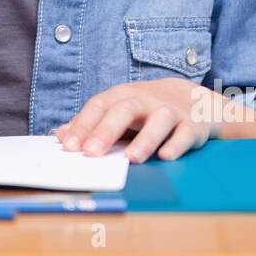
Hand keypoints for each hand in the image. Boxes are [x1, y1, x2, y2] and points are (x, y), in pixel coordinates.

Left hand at [52, 78, 221, 162]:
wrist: (194, 100)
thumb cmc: (147, 110)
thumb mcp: (119, 110)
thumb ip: (91, 124)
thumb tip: (61, 136)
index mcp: (123, 97)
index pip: (99, 106)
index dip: (83, 125)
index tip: (69, 147)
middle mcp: (145, 101)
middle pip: (124, 110)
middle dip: (106, 131)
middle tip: (91, 154)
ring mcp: (170, 111)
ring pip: (158, 121)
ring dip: (145, 139)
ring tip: (131, 159)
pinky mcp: (193, 125)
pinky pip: (185, 134)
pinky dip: (177, 145)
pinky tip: (166, 156)